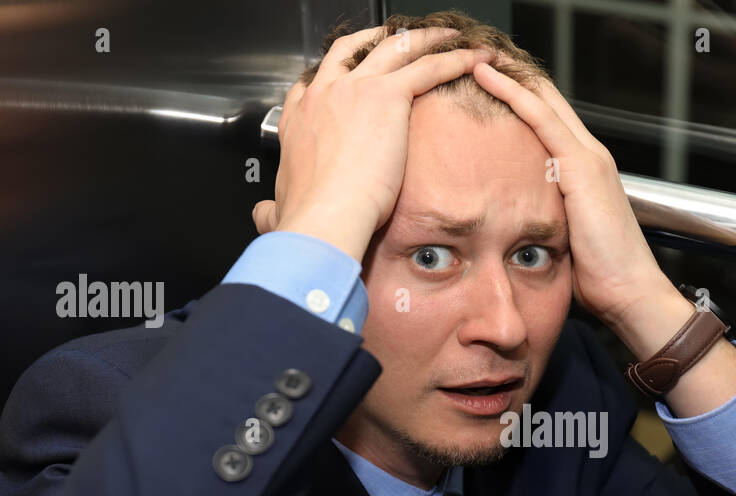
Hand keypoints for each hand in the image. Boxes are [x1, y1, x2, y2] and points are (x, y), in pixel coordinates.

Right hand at [252, 27, 494, 260]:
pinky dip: (453, 58)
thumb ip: (272, 208)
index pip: (315, 82)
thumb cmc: (307, 218)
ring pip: (394, 47)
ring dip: (423, 39)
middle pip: (352, 50)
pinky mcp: (389, 96)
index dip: (335, 75)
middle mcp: (324, 94)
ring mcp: (355, 89)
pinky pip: (428, 66)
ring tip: (446, 36)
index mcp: (299, 117)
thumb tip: (263, 215)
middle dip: (375, 40)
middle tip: (397, 40)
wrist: (325, 217)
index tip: (350, 77)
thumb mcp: (277, 208)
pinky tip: (473, 57)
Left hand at [470, 59, 674, 331]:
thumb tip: (514, 229)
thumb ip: (545, 222)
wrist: (631, 293)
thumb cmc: (602, 278)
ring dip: (507, 72)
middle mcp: (590, 156)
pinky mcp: (581, 166)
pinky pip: (541, 117)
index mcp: (586, 172)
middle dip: (511, 74)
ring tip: (474, 52)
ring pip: (542, 98)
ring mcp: (588, 157)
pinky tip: (487, 75)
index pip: (548, 121)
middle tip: (474, 52)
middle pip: (546, 99)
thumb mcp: (565, 242)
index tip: (486, 80)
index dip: (519, 95)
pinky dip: (513, 92)